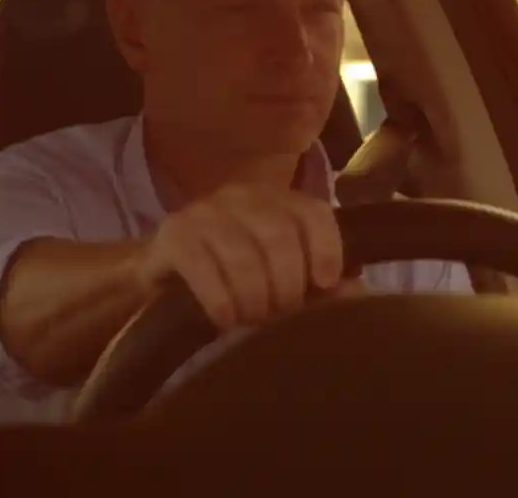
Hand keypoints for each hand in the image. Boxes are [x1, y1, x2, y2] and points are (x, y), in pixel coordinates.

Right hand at [132, 179, 344, 330]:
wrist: (163, 279)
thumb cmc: (235, 279)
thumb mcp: (281, 278)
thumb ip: (320, 285)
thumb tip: (355, 293)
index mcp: (277, 200)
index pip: (313, 213)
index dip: (326, 248)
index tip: (324, 284)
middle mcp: (242, 196)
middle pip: (279, 237)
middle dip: (286, 286)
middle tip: (280, 315)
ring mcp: (204, 211)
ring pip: (243, 256)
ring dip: (254, 299)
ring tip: (253, 321)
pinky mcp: (173, 235)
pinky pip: (204, 269)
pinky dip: (221, 301)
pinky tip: (225, 320)